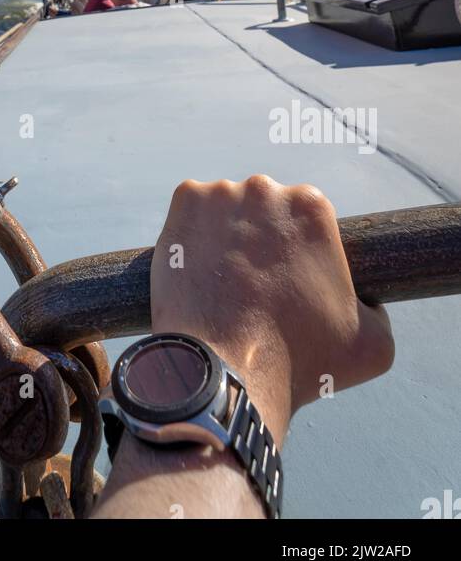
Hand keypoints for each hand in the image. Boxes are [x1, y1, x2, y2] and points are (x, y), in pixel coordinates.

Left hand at [150, 176, 394, 443]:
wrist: (225, 371)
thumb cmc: (300, 361)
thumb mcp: (373, 345)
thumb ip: (378, 311)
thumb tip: (369, 300)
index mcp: (313, 207)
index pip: (306, 220)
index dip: (299, 251)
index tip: (288, 279)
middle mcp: (266, 189)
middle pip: (265, 210)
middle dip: (262, 240)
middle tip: (254, 284)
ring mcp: (219, 193)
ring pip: (226, 211)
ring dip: (226, 236)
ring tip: (222, 283)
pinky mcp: (183, 204)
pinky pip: (190, 212)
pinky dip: (192, 234)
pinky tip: (198, 270)